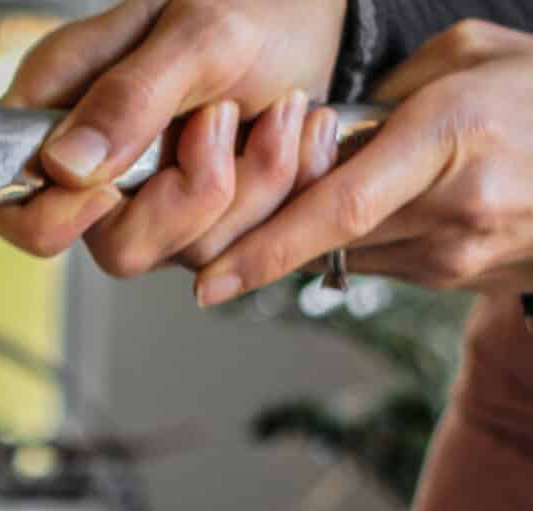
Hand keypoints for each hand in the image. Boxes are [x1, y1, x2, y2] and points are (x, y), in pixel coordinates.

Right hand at [0, 0, 347, 263]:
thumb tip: (65, 167)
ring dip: (251, 185)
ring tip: (276, 110)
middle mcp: (98, 169)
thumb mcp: (195, 32)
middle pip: (117, 248)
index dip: (60, 218)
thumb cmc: (255, 2)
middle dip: (189, 196)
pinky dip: (277, 192)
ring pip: (184, 252)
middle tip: (221, 118)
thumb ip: (130, 98)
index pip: (18, 208)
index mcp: (60, 110)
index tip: (112, 186)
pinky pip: (234, 245)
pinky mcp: (199, 219)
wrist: (322, 13)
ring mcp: (150, 201)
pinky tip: (286, 133)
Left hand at [193, 22, 532, 304]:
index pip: (338, 210)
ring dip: (312, 232)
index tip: (209, 283)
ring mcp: (454, 253)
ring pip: (342, 256)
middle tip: (243, 211)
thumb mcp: (470, 58)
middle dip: (273, 228)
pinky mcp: (452, 278)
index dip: (265, 250)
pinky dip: (353, 239)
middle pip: (325, 240)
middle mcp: (453, 205)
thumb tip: (314, 132)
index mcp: (453, 135)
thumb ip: (386, 93)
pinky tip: (378, 204)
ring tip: (334, 182)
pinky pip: (374, 261)